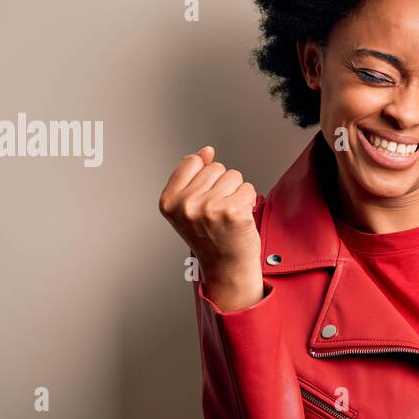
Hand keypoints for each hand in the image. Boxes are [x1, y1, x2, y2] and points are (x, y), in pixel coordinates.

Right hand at [158, 145, 263, 307]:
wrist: (227, 267)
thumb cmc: (211, 238)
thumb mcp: (189, 206)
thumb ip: (193, 175)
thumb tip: (206, 151)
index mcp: (169, 201)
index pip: (192, 162)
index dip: (205, 178)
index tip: (205, 200)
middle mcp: (186, 204)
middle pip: (216, 167)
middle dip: (223, 186)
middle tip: (219, 212)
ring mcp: (208, 207)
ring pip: (234, 175)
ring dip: (237, 193)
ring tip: (229, 215)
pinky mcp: (232, 211)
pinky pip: (248, 188)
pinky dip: (249, 201)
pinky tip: (241, 218)